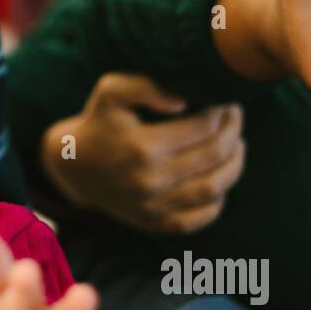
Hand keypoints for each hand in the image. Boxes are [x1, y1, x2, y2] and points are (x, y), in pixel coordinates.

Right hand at [41, 72, 244, 232]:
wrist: (73, 167)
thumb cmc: (99, 121)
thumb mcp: (111, 91)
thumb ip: (146, 86)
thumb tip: (184, 102)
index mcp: (142, 146)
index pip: (203, 128)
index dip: (222, 112)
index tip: (225, 102)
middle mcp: (149, 180)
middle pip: (214, 155)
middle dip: (233, 132)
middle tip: (235, 118)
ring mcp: (153, 206)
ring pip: (214, 188)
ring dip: (234, 164)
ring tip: (237, 146)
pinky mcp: (154, 223)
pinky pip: (200, 218)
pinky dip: (218, 199)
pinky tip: (219, 179)